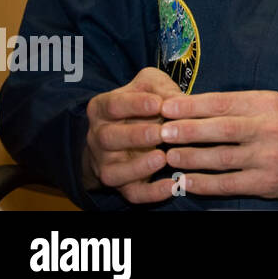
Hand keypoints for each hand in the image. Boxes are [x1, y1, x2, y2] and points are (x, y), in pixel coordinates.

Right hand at [82, 67, 182, 203]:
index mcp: (102, 109)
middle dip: (135, 136)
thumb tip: (178, 100)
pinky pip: (131, 193)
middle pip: (109, 138)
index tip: (158, 104)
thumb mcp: (150, 85)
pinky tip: (172, 186)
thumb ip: (161, 87)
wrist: (129, 131)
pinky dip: (151, 194)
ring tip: (162, 158)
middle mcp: (99, 137)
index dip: (134, 104)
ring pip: (114, 171)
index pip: (112, 105)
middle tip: (161, 132)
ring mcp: (107, 163)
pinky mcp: (122, 184)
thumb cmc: (143, 103)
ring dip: (138, 167)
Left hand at [159, 90, 277, 199]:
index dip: (192, 105)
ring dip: (190, 157)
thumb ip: (239, 106)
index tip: (167, 107)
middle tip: (161, 132)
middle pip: (221, 129)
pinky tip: (185, 181)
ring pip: (220, 158)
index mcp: (268, 104)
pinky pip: (227, 184)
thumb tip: (192, 107)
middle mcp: (268, 129)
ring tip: (168, 155)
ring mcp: (267, 158)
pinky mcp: (265, 182)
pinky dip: (203, 183)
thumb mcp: (271, 107)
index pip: (223, 102)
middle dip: (187, 130)